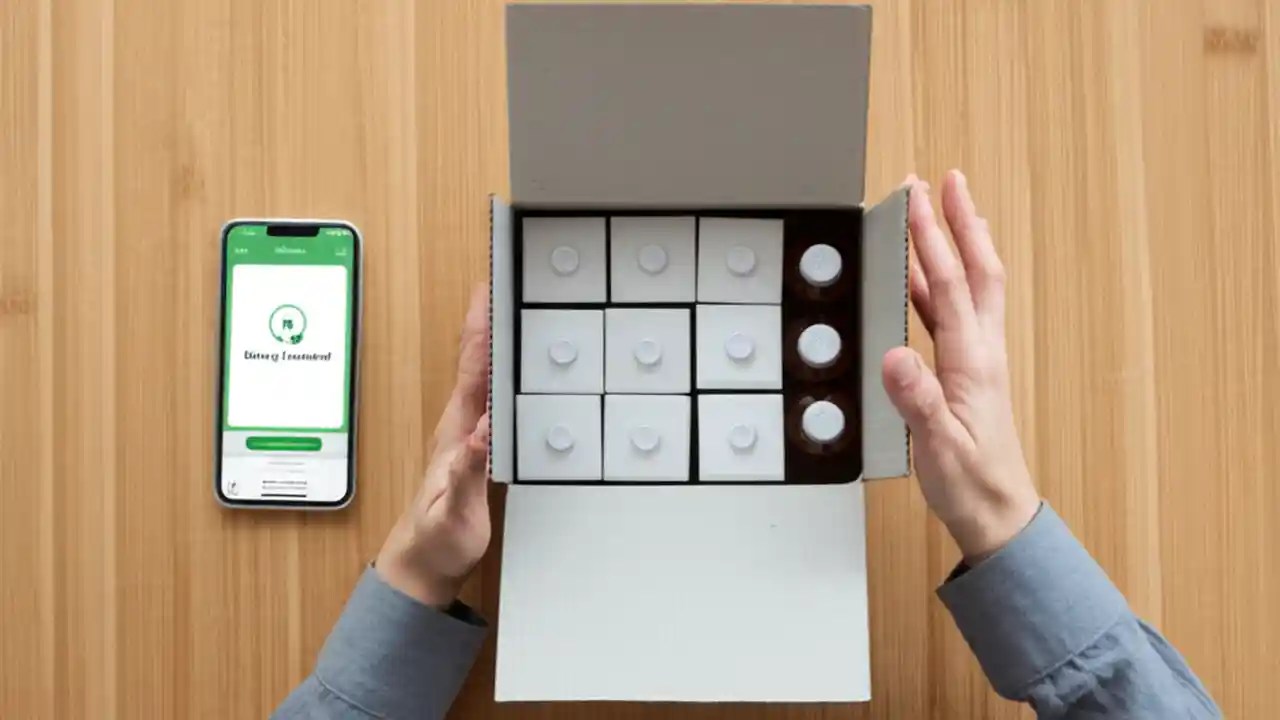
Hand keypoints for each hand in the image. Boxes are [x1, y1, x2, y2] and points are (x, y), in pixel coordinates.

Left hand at [376, 284, 491, 607]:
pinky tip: (511, 360)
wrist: (421, 565)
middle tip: (503, 278)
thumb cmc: (437, 542)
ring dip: (493, 337)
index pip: (471, 370)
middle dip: (487, 317)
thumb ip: (466, 474)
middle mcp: (459, 424)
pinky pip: (489, 395)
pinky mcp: (474, 444)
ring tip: (507, 302)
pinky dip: (499, 368)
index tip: (487, 291)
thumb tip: (482, 433)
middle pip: (476, 359)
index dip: (479, 328)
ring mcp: (465, 431)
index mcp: (456, 432)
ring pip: (482, 373)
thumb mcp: (455, 514)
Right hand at [882, 171, 1039, 560]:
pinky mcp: (967, 374)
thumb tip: (895, 355)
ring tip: (939, 215)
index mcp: (972, 362)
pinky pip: (953, 315)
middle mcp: (980, 353)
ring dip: (954, 247)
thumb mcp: (940, 446)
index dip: (935, 238)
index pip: (951, 285)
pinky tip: (920, 282)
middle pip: (974, 272)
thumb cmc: (971, 483)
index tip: (921, 197)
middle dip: (958, 223)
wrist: (998, 514)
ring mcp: (977, 361)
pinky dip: (938, 286)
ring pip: (968, 288)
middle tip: (945, 182)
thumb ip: (918, 400)